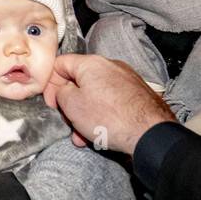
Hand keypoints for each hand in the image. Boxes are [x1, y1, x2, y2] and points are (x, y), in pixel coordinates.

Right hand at [43, 53, 175, 154]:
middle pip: (78, 81)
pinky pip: (111, 102)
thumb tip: (64, 91)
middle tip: (68, 122)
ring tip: (83, 136)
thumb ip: (60, 92)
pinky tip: (100, 133)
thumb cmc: (110, 118)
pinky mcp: (137, 94)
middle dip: (70, 104)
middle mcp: (111, 66)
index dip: (50, 84)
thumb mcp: (71, 104)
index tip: (52, 103)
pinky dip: (102, 115)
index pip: (60, 64)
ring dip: (85, 114)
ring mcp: (127, 80)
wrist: (150, 134)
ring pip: (95, 95)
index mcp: (92, 63)